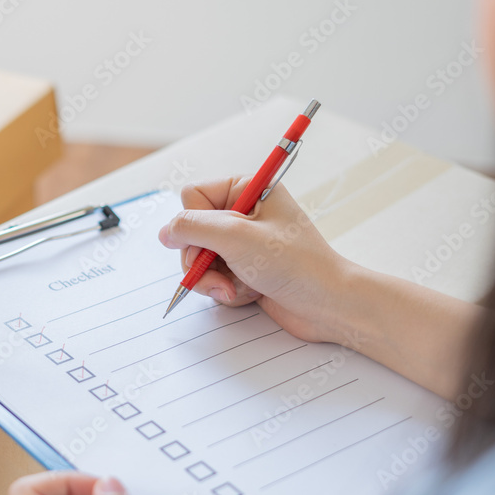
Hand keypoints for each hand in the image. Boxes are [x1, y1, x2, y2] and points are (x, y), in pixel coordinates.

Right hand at [157, 177, 355, 344]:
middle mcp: (243, 213)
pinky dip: (226, 290)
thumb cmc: (295, 264)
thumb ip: (192, 228)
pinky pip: (213, 277)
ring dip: (212, 279)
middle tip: (220, 275)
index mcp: (246, 189)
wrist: (328, 305)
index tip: (209, 243)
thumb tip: (165, 232)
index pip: (192, 196)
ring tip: (235, 289)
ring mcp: (243, 242)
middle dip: (201, 260)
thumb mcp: (237, 237)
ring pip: (199, 258)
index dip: (193, 223)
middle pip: (191, 231)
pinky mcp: (245, 268)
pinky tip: (248, 294)